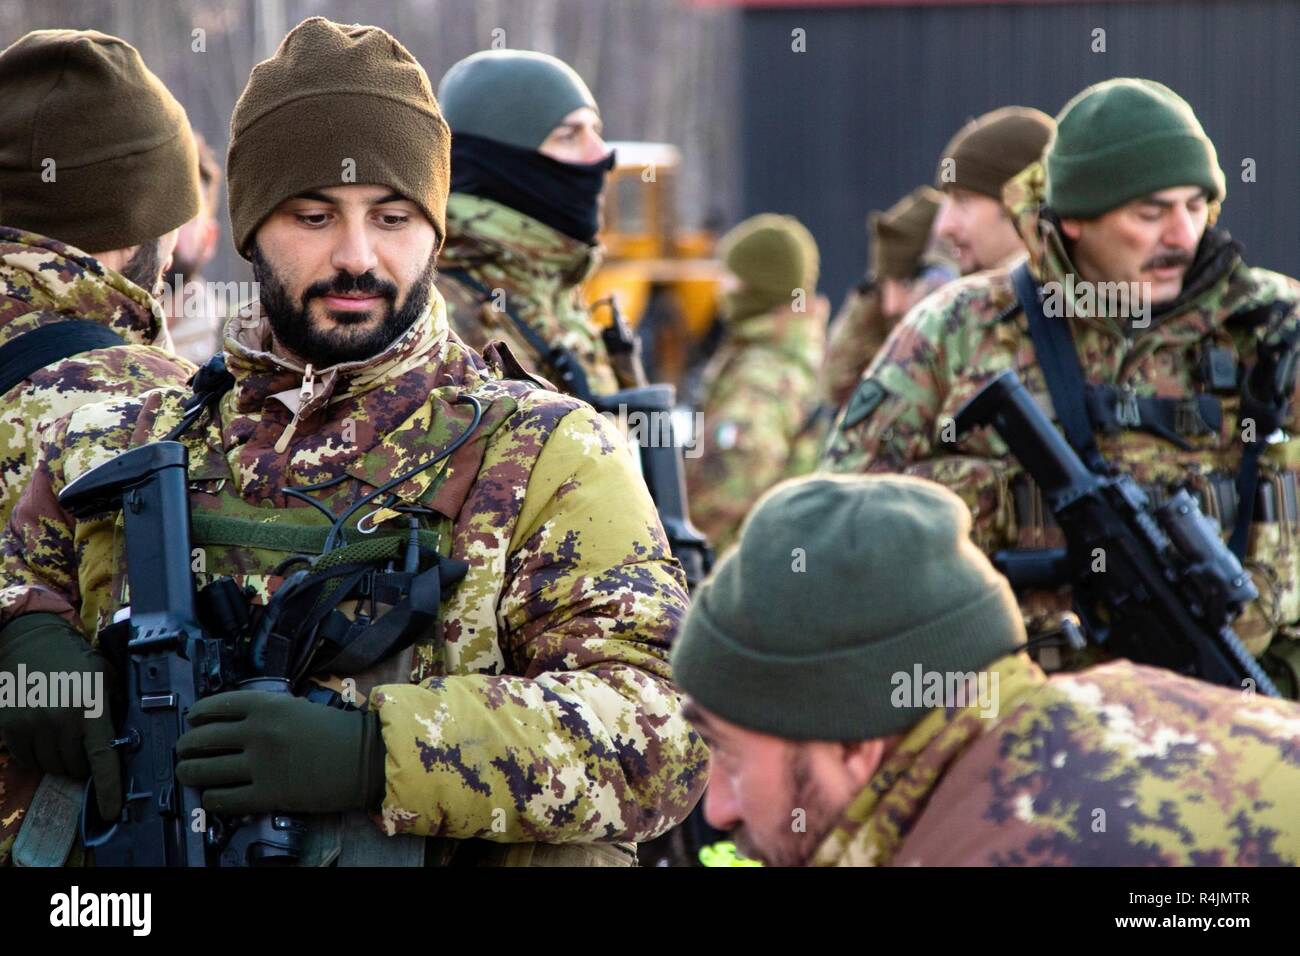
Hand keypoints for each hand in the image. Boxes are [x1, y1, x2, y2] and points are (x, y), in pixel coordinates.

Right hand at [0, 613, 120, 818]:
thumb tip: (123, 742)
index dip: (108, 788)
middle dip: (85, 764)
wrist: (30, 643)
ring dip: (62, 762)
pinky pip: (29, 762)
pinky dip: (39, 758)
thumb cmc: (76, 661)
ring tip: (66, 738)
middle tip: (85, 744)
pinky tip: (45, 737)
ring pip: (53, 768)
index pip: (102, 757)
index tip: (112, 810)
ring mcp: (32, 725)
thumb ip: (113, 709)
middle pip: (76, 767)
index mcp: (91, 707)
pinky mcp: (10, 728)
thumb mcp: (106, 678)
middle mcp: (60, 719)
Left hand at [175, 690, 385, 815]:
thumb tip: (228, 725)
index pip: (213, 707)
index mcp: (265, 706)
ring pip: (203, 771)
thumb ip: (263, 713)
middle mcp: (257, 732)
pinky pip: (223, 799)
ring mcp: (259, 765)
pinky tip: (212, 796)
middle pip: (200, 740)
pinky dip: (211, 799)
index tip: (192, 722)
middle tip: (183, 752)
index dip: (195, 716)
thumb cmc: (335, 730)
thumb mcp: (296, 707)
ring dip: (189, 773)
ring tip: (188, 774)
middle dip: (185, 747)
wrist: (364, 758)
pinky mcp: (266, 795)